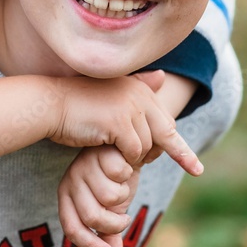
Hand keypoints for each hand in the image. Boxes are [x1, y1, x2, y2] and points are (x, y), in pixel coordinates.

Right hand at [49, 71, 202, 176]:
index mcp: (140, 86)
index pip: (167, 121)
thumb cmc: (78, 104)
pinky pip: (134, 151)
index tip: (196, 169)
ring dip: (134, 156)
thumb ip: (137, 87)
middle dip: (163, 154)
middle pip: (165, 133)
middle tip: (148, 167)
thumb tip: (162, 76)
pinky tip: (109, 154)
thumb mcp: (111, 95)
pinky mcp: (120, 122)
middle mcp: (139, 93)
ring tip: (114, 153)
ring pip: (148, 145)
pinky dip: (124, 159)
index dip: (176, 146)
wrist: (50, 105)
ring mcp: (130, 107)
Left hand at [57, 145, 138, 246]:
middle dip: (116, 223)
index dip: (90, 246)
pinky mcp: (99, 152)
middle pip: (93, 217)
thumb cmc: (115, 184)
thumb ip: (110, 236)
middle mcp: (71, 182)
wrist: (125, 152)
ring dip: (124, 195)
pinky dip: (128, 174)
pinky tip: (127, 166)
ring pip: (109, 197)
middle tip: (125, 217)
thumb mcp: (112, 212)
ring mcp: (84, 166)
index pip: (72, 229)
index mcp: (68, 198)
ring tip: (123, 185)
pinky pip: (119, 174)